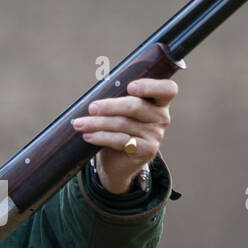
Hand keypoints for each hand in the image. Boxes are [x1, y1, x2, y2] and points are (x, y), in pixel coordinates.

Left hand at [70, 77, 177, 192]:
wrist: (119, 160)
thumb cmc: (119, 127)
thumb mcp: (120, 110)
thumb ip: (117, 97)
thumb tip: (95, 91)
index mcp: (159, 101)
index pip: (167, 89)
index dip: (150, 87)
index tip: (130, 87)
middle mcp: (161, 117)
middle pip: (136, 107)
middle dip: (110, 107)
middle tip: (91, 108)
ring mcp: (155, 135)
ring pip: (124, 124)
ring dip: (98, 123)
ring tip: (79, 124)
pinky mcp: (147, 150)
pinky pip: (121, 140)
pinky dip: (101, 137)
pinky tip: (88, 136)